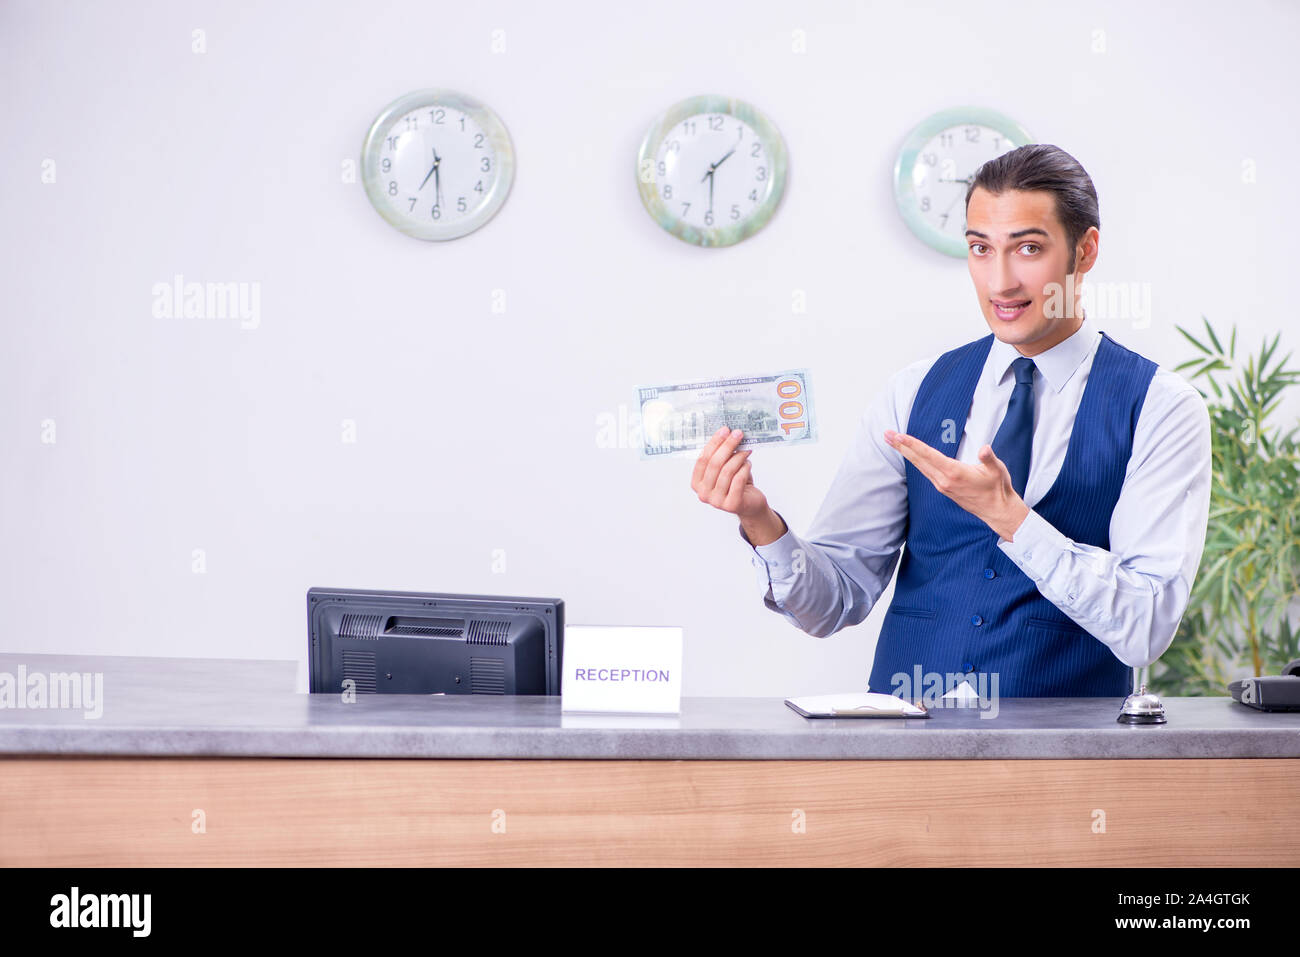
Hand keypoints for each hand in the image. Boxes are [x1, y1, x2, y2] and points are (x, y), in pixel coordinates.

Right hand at [691, 427, 764, 519]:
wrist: (750, 505)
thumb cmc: (736, 484)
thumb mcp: (724, 470)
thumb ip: (721, 456)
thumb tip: (727, 434)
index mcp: (696, 483)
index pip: (703, 459)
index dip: (714, 443)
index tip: (725, 430)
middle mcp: (703, 494)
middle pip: (715, 464)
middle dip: (727, 446)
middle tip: (738, 434)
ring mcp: (716, 501)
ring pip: (727, 471)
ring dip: (738, 457)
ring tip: (747, 450)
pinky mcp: (732, 504)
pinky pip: (738, 480)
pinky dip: (744, 468)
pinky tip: (748, 463)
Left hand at [884, 429, 1029, 541]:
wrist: (996, 511)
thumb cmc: (997, 489)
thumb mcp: (997, 471)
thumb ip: (989, 459)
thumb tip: (985, 449)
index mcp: (954, 473)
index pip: (928, 455)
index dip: (913, 445)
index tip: (899, 436)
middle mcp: (943, 480)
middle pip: (918, 460)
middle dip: (901, 446)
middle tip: (887, 434)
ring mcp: (941, 485)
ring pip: (919, 466)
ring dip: (905, 453)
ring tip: (893, 441)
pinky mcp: (943, 488)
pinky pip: (925, 471)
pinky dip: (915, 461)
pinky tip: (910, 455)